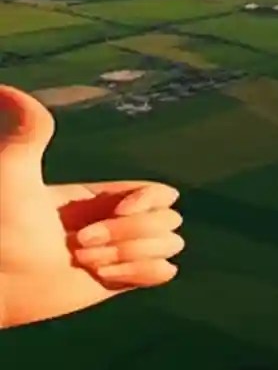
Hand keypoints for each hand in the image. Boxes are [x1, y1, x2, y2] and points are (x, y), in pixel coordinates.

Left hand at [0, 85, 183, 328]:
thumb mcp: (10, 172)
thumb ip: (24, 129)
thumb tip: (6, 87)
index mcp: (99, 195)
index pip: (161, 190)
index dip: (148, 200)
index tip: (115, 210)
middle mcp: (114, 221)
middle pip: (170, 218)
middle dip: (132, 234)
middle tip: (79, 245)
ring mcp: (119, 252)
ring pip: (170, 244)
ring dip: (132, 255)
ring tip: (87, 263)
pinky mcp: (117, 282)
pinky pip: (164, 271)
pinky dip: (140, 274)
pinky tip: (102, 278)